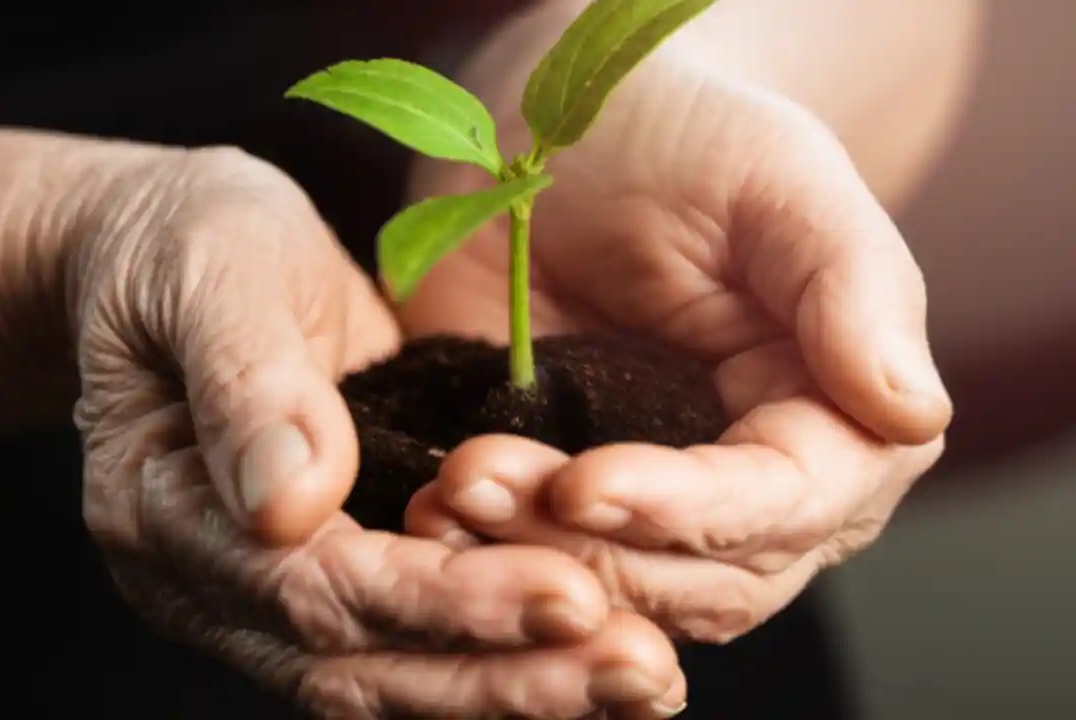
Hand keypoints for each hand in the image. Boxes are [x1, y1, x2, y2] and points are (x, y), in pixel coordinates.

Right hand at [68, 148, 687, 717]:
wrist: (166, 254)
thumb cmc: (183, 246)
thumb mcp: (212, 276)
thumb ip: (248, 385)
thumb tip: (288, 508)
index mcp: (161, 506)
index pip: (311, 588)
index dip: (439, 602)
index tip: (569, 591)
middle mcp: (205, 579)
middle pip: (358, 663)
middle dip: (505, 672)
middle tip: (642, 666)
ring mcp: (258, 592)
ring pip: (391, 676)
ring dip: (519, 687)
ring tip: (644, 676)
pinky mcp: (321, 575)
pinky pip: (408, 644)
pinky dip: (498, 659)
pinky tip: (591, 656)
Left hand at [401, 7, 951, 644]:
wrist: (559, 141)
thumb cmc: (684, 141)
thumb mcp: (774, 182)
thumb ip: (851, 290)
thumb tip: (910, 412)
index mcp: (837, 423)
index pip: (781, 506)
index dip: (685, 510)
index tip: (583, 485)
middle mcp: (759, 494)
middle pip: (696, 578)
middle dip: (586, 544)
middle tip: (477, 484)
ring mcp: (657, 510)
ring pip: (617, 591)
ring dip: (526, 563)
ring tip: (444, 497)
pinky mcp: (568, 504)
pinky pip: (539, 567)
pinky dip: (488, 559)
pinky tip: (428, 518)